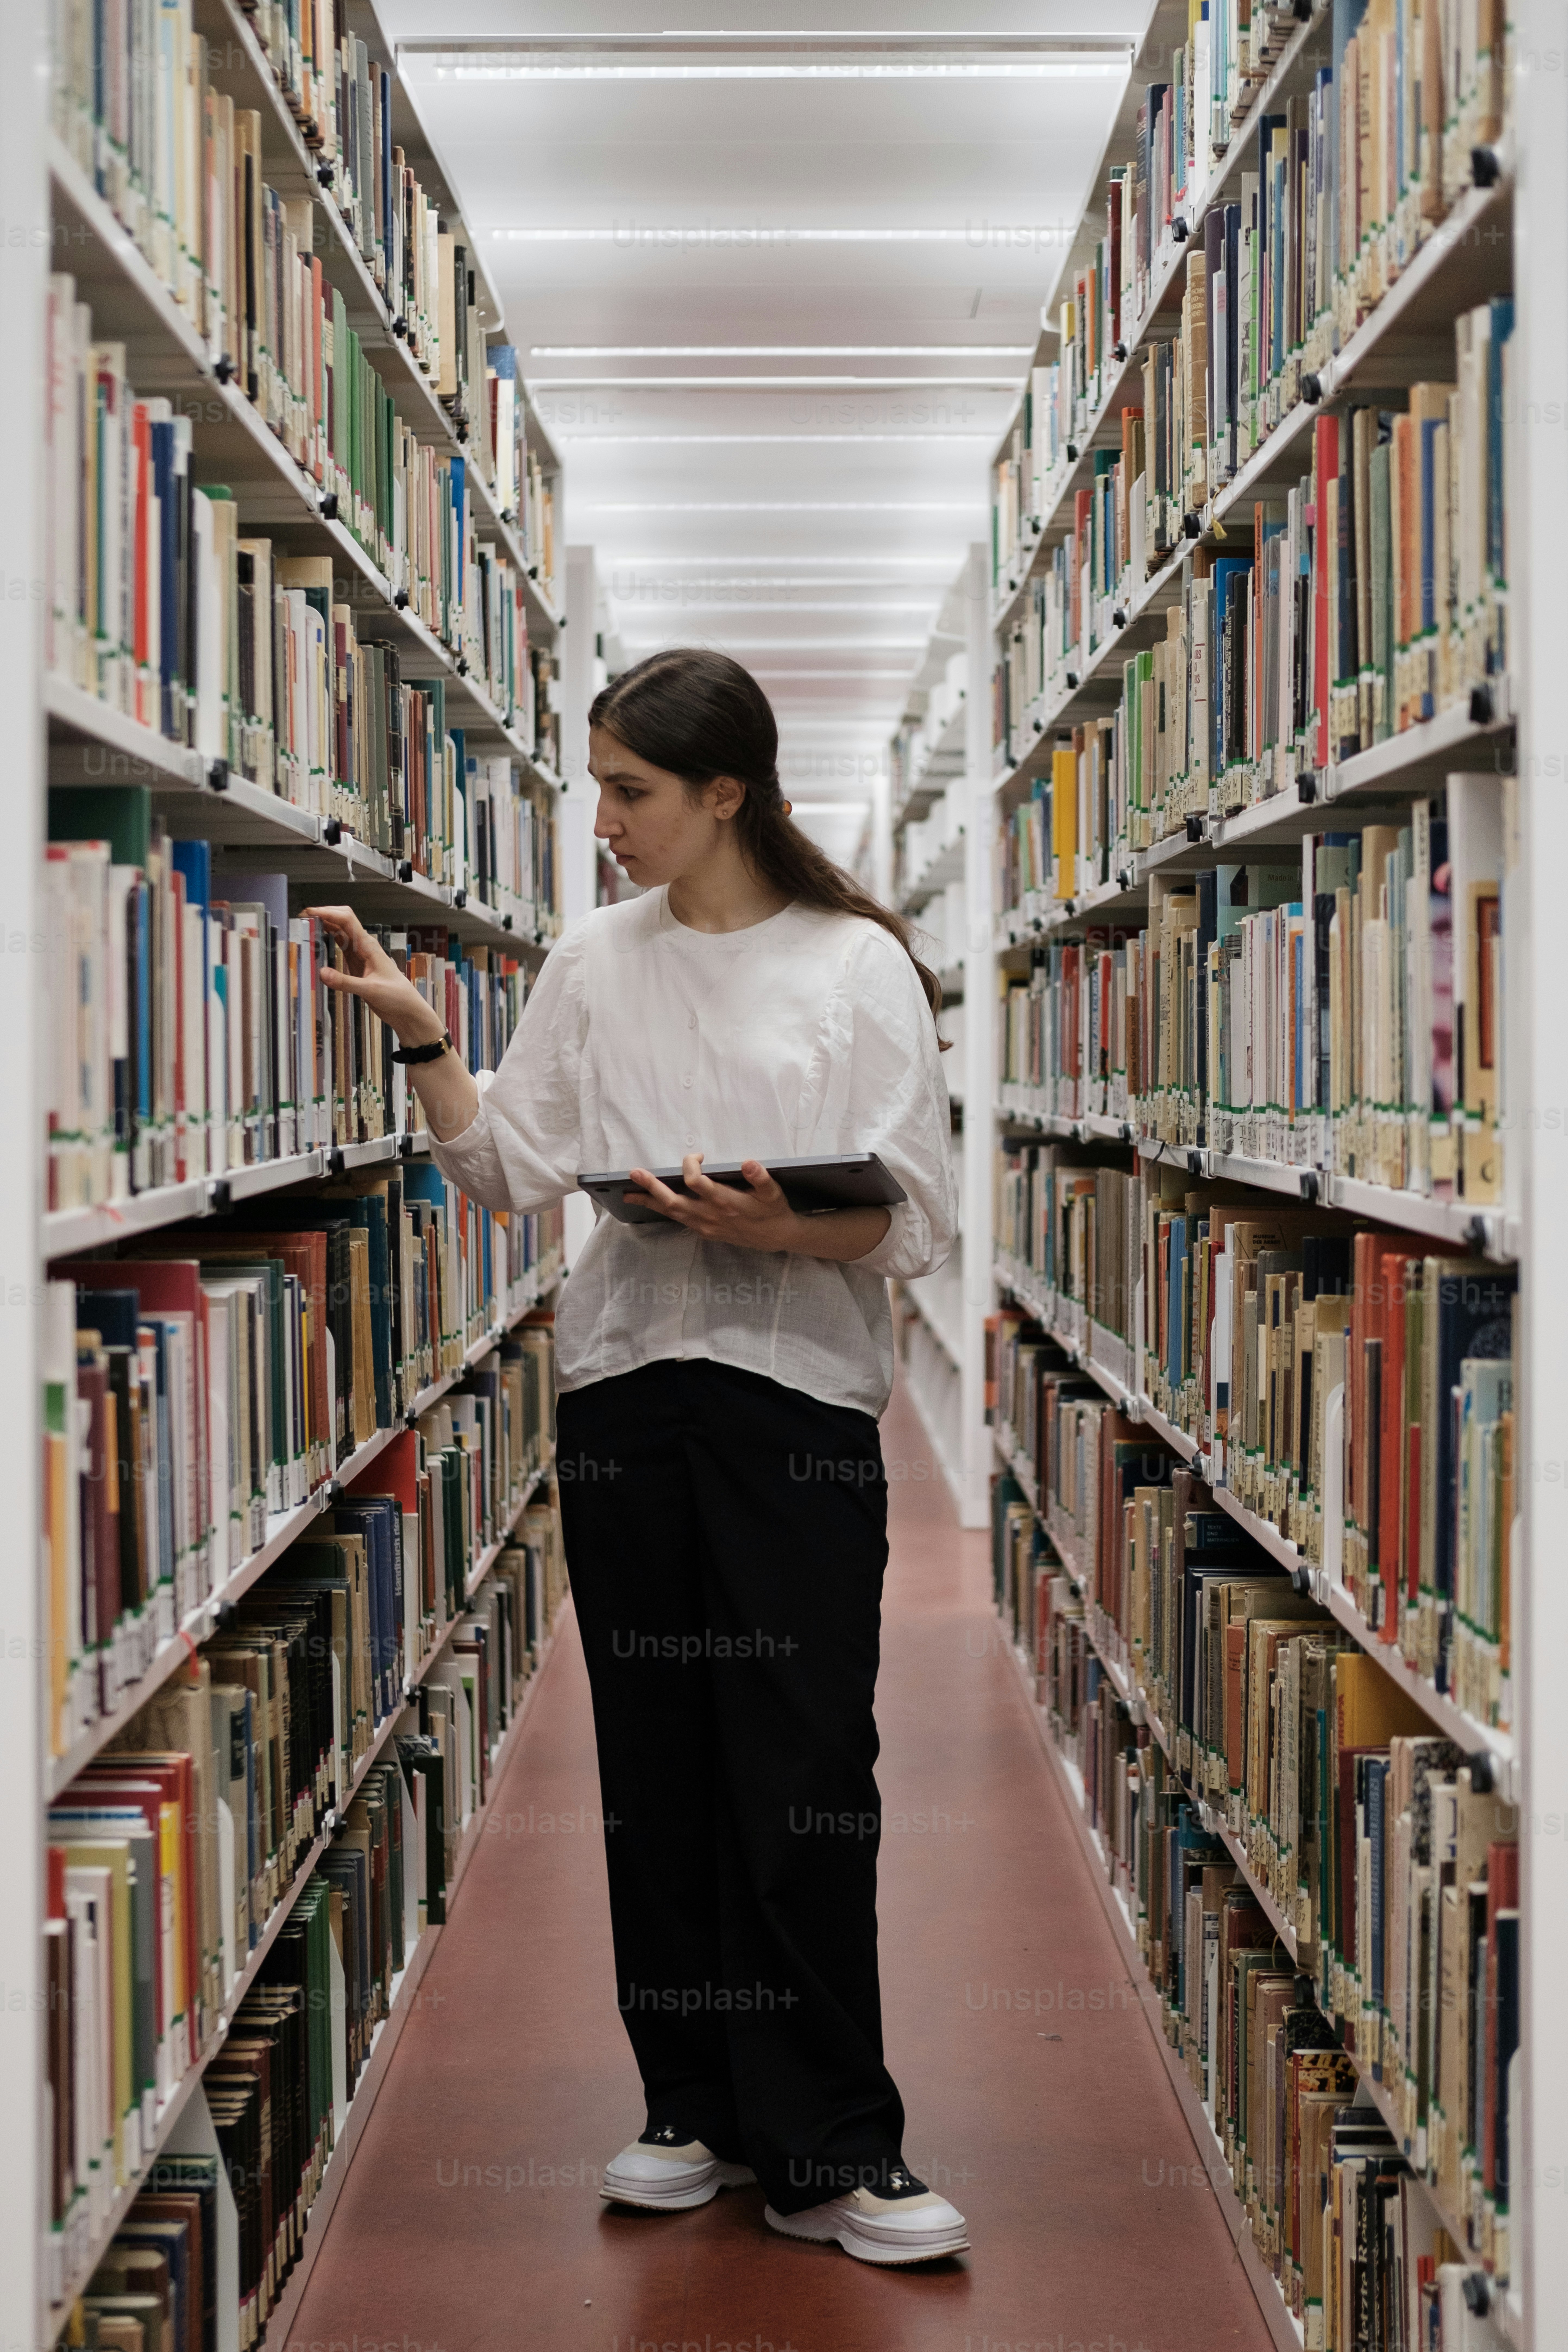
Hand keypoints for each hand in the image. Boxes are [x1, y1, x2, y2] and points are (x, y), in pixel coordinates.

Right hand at [304, 906, 442, 1044]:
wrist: (407, 1010)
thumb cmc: (397, 997)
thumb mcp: (371, 990)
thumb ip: (346, 982)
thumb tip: (322, 973)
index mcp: (368, 946)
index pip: (346, 920)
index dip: (328, 912)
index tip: (310, 913)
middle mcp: (363, 947)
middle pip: (341, 921)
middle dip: (323, 915)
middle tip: (303, 918)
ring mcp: (359, 955)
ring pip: (339, 933)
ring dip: (324, 927)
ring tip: (305, 927)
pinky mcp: (356, 965)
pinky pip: (340, 948)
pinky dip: (328, 942)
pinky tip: (318, 942)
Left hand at [626, 1154, 804, 1253]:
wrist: (776, 1237)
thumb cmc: (773, 1210)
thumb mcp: (773, 1192)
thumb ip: (761, 1177)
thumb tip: (748, 1163)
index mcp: (725, 1202)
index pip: (696, 1182)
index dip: (690, 1166)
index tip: (696, 1155)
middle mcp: (710, 1215)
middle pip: (673, 1201)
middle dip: (651, 1187)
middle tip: (633, 1174)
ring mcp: (705, 1226)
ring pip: (671, 1213)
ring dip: (650, 1201)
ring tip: (629, 1193)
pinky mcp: (704, 1231)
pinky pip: (678, 1219)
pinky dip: (662, 1210)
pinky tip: (652, 1202)